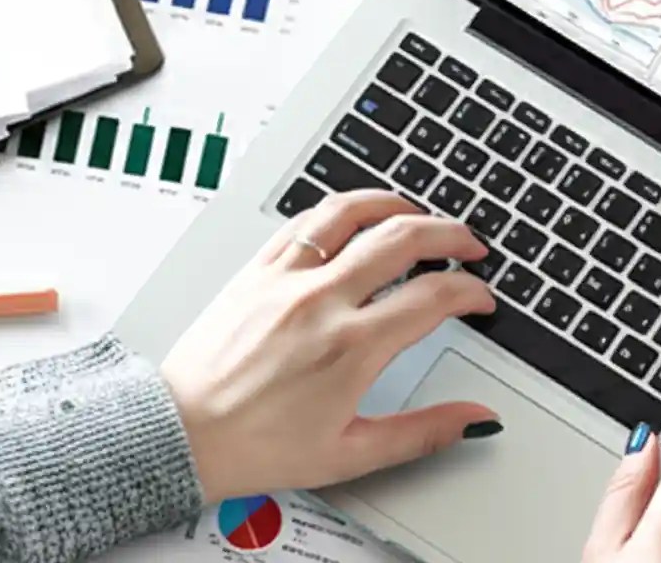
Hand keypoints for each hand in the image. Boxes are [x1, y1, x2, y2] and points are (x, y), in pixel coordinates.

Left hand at [160, 191, 500, 503]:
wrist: (181, 435)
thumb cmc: (255, 447)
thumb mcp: (351, 454)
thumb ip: (424, 432)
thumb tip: (476, 418)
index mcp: (353, 346)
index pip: (434, 295)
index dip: (471, 291)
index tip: (480, 298)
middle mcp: (322, 300)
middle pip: (404, 237)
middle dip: (452, 234)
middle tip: (470, 244)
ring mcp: (286, 279)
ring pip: (353, 213)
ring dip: (396, 206)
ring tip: (419, 215)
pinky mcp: (256, 270)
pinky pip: (306, 221)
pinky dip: (341, 210)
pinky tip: (356, 217)